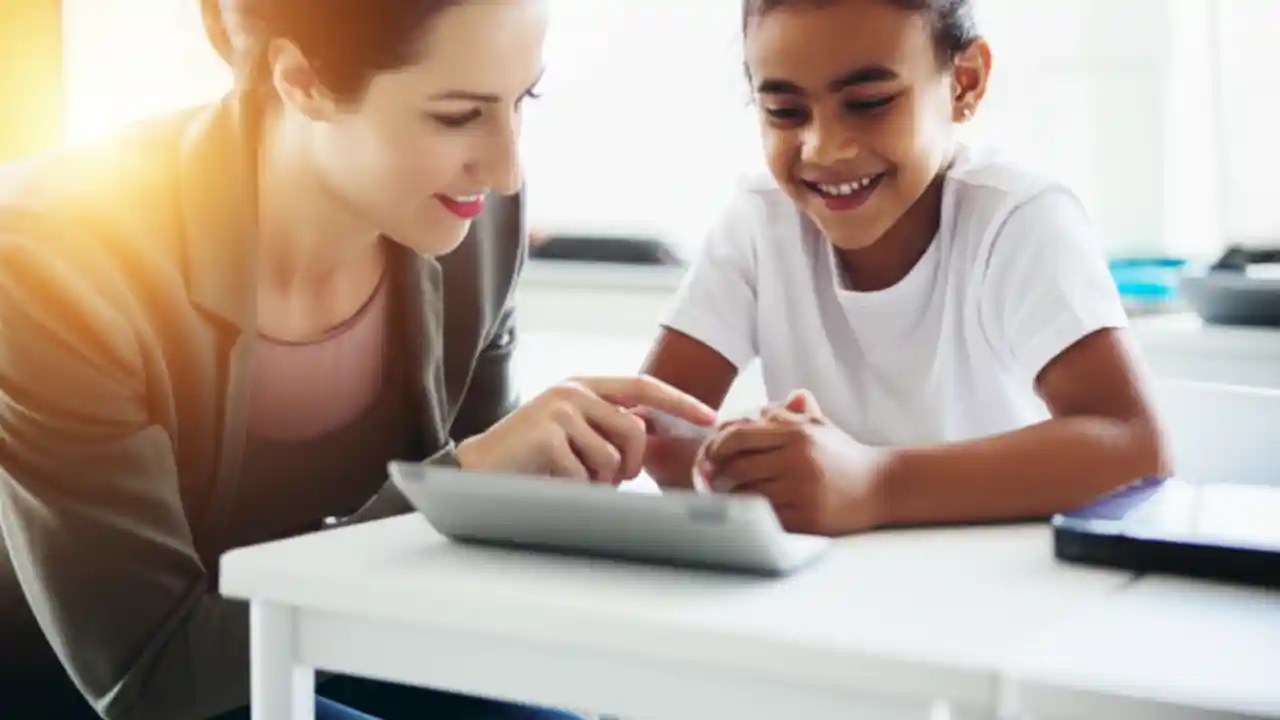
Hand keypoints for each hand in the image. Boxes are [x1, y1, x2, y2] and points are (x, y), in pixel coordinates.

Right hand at [457, 376, 715, 483]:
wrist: (478, 470)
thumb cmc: (533, 457)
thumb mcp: (575, 432)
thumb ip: (608, 426)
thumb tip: (653, 432)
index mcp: (585, 385)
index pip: (643, 386)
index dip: (679, 401)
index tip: (709, 417)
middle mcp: (574, 390)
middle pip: (635, 430)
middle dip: (631, 464)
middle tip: (612, 479)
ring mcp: (558, 410)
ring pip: (612, 456)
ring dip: (600, 480)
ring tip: (572, 478)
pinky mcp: (546, 435)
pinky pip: (585, 473)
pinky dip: (575, 487)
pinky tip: (552, 481)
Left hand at [697, 390, 888, 534]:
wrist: (883, 485)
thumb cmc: (844, 455)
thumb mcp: (819, 426)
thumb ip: (789, 414)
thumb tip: (759, 408)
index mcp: (797, 433)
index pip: (739, 436)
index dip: (716, 447)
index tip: (709, 456)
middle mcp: (798, 459)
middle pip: (737, 467)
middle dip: (718, 476)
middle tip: (711, 481)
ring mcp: (803, 489)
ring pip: (747, 494)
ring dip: (733, 498)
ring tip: (731, 496)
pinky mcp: (808, 518)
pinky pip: (765, 517)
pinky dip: (754, 516)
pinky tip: (753, 512)